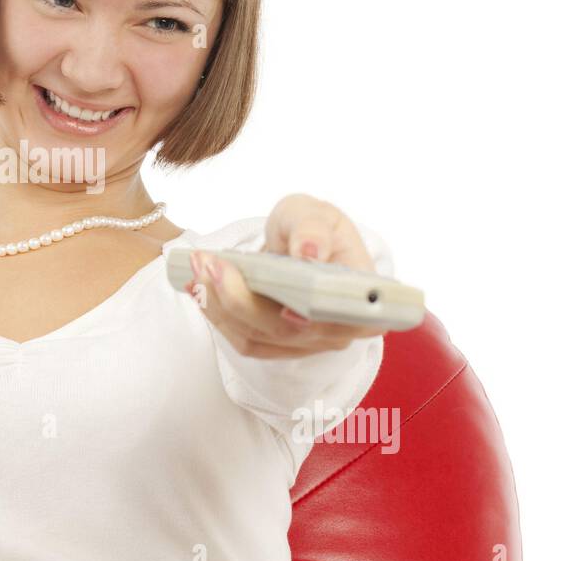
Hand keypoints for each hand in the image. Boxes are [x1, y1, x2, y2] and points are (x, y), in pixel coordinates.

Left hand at [185, 193, 381, 359]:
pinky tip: (199, 287)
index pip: (347, 322)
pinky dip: (216, 314)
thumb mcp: (317, 214)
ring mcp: (305, 343)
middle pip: (287, 331)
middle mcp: (337, 330)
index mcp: (362, 299)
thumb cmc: (312, 227)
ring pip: (257, 337)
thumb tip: (310, 252)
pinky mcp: (275, 346)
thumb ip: (313, 229)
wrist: (296, 241)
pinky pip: (242, 338)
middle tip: (209, 263)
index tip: (289, 311)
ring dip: (219, 305)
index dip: (319, 322)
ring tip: (197, 267)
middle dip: (241, 299)